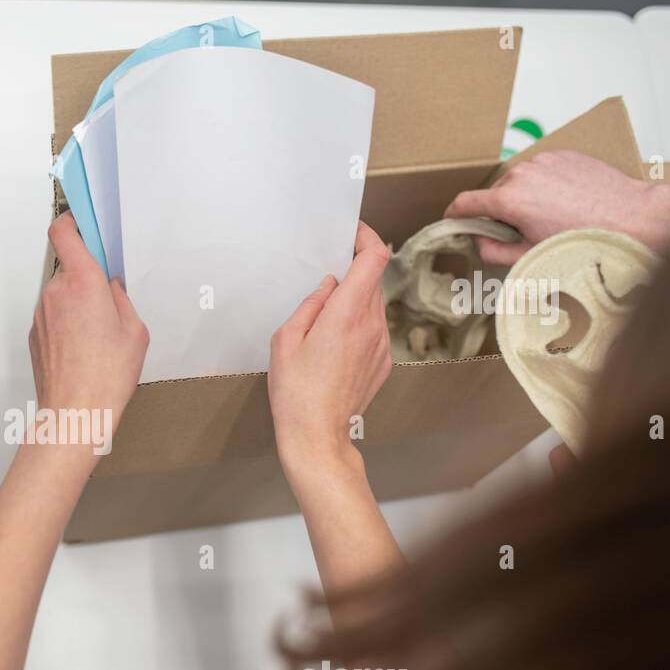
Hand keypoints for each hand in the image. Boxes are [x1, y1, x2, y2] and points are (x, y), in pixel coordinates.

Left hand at [29, 213, 148, 441]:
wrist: (75, 414)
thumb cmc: (106, 375)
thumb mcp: (135, 330)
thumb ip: (121, 298)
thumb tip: (111, 287)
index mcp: (82, 282)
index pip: (64, 232)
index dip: (72, 222)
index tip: (84, 222)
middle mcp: (55, 293)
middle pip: (68, 268)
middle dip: (88, 279)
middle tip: (110, 303)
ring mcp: (40, 315)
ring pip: (62, 296)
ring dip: (78, 305)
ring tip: (99, 337)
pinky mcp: (35, 335)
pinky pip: (54, 318)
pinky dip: (68, 326)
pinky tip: (85, 351)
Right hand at [268, 222, 390, 487]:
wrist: (317, 435)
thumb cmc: (295, 391)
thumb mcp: (285, 339)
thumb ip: (311, 304)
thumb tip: (329, 285)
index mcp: (346, 314)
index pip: (374, 258)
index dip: (366, 238)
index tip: (353, 233)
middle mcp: (371, 325)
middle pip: (373, 280)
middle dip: (353, 273)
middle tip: (328, 279)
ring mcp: (382, 344)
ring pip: (374, 306)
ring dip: (355, 303)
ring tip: (325, 323)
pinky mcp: (384, 361)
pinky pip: (375, 330)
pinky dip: (359, 327)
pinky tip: (334, 348)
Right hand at [444, 150, 669, 263]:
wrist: (629, 216)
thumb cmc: (581, 239)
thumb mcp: (529, 255)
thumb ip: (492, 251)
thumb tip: (478, 241)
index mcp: (508, 200)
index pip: (464, 203)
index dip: (454, 214)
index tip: (453, 221)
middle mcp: (521, 174)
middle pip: (494, 194)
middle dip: (498, 212)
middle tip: (520, 232)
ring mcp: (542, 160)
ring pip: (518, 181)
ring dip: (522, 197)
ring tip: (547, 216)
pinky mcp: (561, 154)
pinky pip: (540, 170)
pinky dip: (543, 184)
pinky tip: (563, 201)